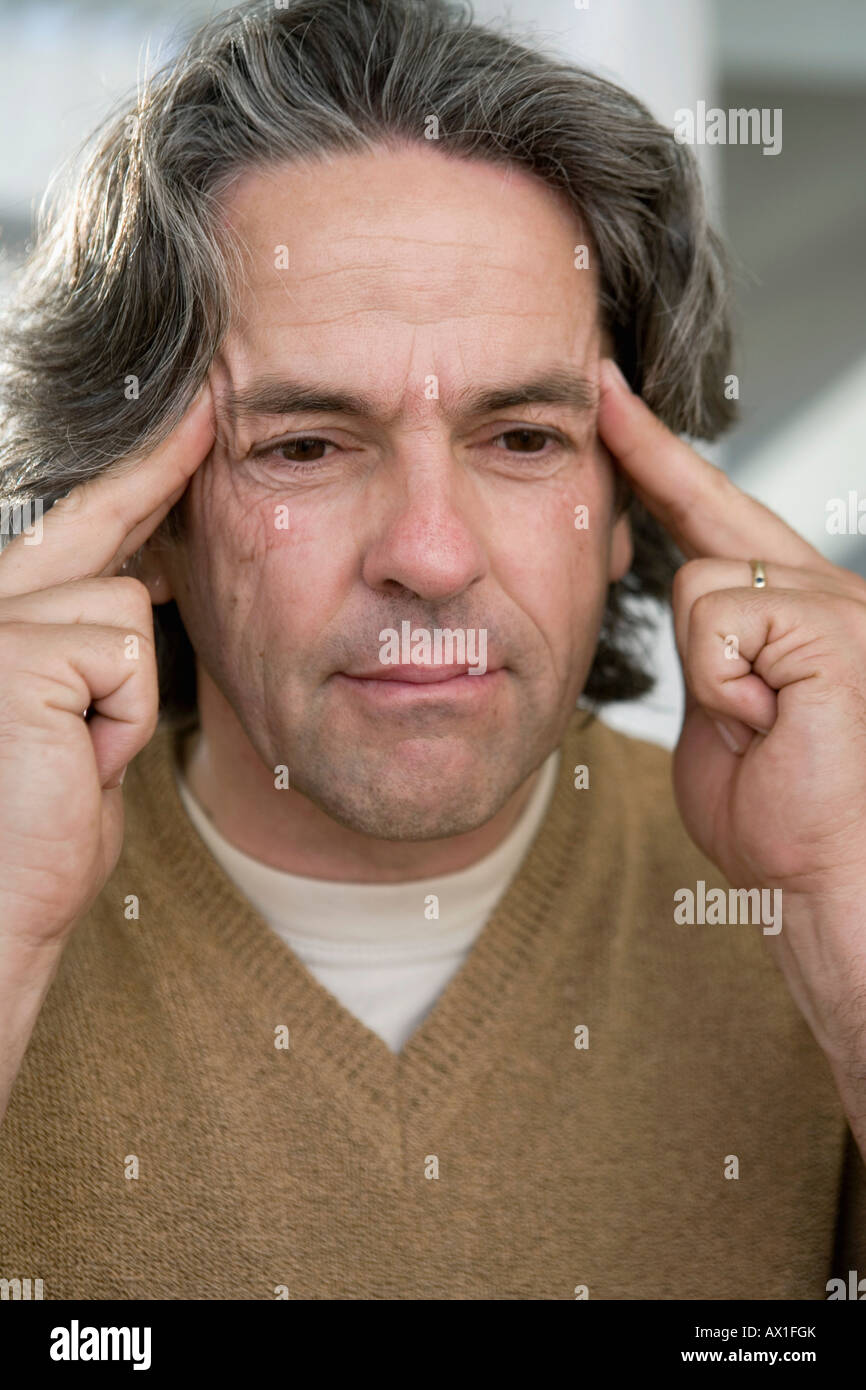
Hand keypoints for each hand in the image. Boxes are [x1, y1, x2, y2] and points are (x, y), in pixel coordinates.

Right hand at [0, 387, 213, 949]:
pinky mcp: (11, 650)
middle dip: (156, 475)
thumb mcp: (76, 724)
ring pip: (122, 609)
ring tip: (74, 759)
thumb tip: (141, 578)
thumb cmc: (35, 833)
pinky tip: (73, 763)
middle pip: (96, 533)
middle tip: (206, 416)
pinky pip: (125, 655)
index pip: (76, 530)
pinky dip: (123, 723)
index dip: (136, 475)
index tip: (190, 417)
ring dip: (125, 701)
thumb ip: (89, 649)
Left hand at [598, 358, 865, 1075]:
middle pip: (711, 513)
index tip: (618, 410)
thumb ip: (710, 653)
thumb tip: (689, 606)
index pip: (718, 520)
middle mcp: (827, 592)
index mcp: (797, 615)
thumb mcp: (725, 718)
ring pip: (699, 583)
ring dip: (704, 670)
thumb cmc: (782, 817)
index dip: (663, 465)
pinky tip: (765, 721)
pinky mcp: (830, 623)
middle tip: (601, 389)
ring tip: (755, 723)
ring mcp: (836, 602)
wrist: (830, 879)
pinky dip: (720, 684)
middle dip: (651, 455)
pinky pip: (717, 620)